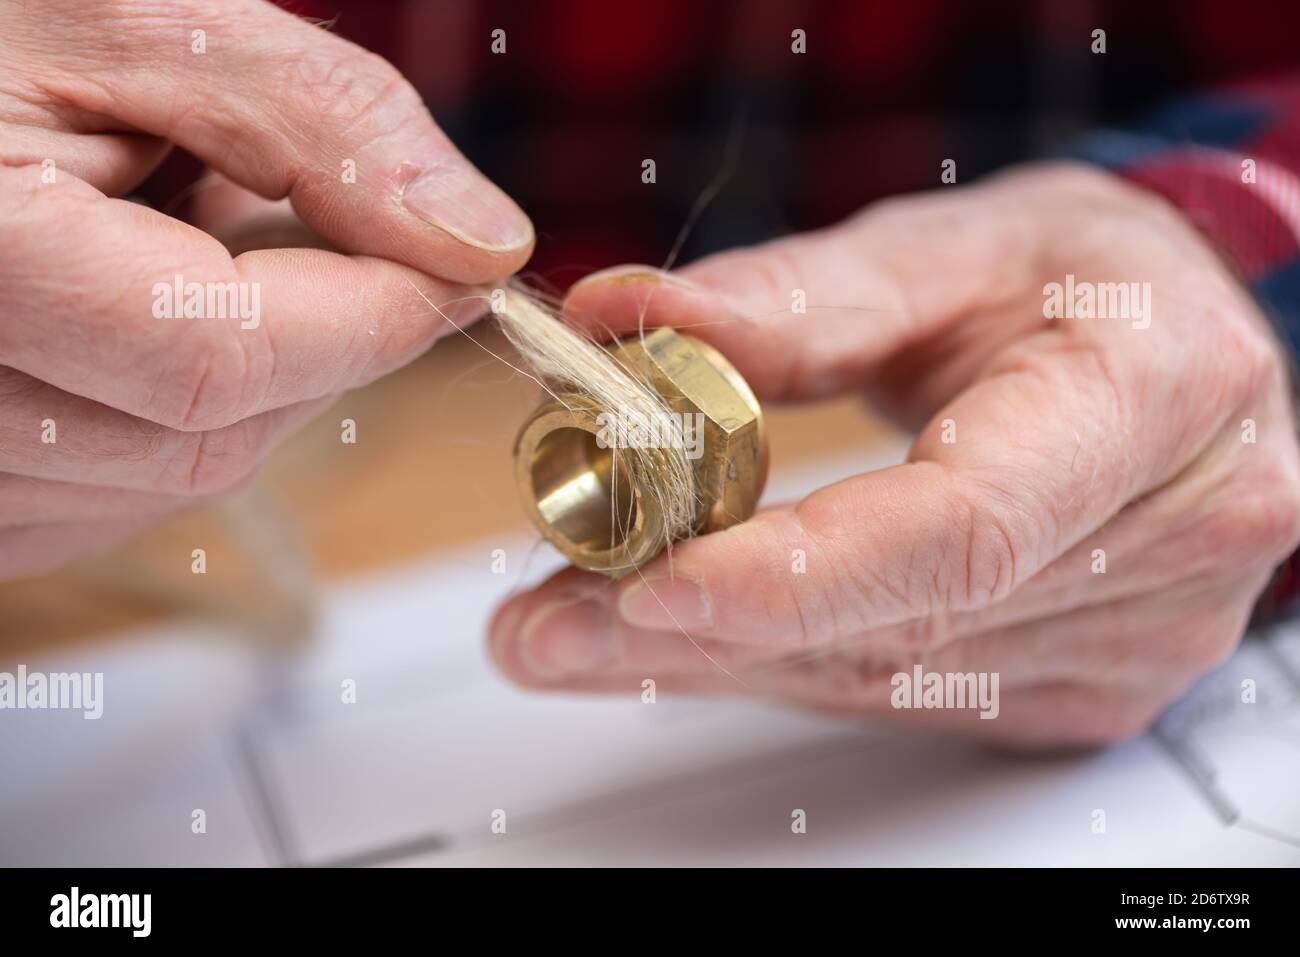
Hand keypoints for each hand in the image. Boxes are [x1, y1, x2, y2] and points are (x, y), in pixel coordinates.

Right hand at [0, 0, 531, 577]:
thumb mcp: (141, 15)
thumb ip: (322, 122)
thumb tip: (477, 242)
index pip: (218, 358)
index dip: (374, 319)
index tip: (461, 268)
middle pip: (203, 439)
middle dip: (316, 348)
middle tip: (335, 242)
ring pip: (167, 480)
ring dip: (248, 381)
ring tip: (196, 249)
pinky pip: (108, 500)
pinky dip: (176, 420)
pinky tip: (156, 317)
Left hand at [489, 163, 1299, 747]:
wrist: (1166, 346)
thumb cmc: (1078, 279)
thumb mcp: (942, 248)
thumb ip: (790, 300)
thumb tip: (626, 320)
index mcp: (1150, 397)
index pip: (961, 528)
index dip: (796, 575)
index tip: (647, 591)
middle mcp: (1166, 540)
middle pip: (896, 624)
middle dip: (703, 632)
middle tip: (548, 622)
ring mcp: (1132, 635)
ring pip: (882, 679)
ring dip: (719, 659)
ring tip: (577, 627)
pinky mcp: (1080, 684)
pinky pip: (900, 694)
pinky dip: (784, 665)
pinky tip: (687, 645)